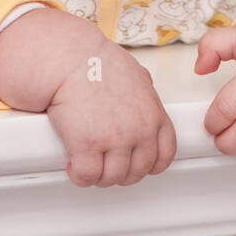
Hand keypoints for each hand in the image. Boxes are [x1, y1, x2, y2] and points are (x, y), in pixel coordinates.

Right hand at [46, 36, 177, 187]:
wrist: (71, 57)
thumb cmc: (97, 61)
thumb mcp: (134, 75)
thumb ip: (143, 91)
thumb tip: (143, 93)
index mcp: (153, 114)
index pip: (164, 155)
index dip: (150, 165)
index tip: (137, 165)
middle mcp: (139, 129)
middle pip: (138, 171)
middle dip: (121, 173)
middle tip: (107, 165)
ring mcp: (115, 139)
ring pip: (112, 177)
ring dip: (99, 176)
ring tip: (89, 165)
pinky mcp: (88, 145)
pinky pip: (87, 175)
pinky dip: (79, 176)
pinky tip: (73, 165)